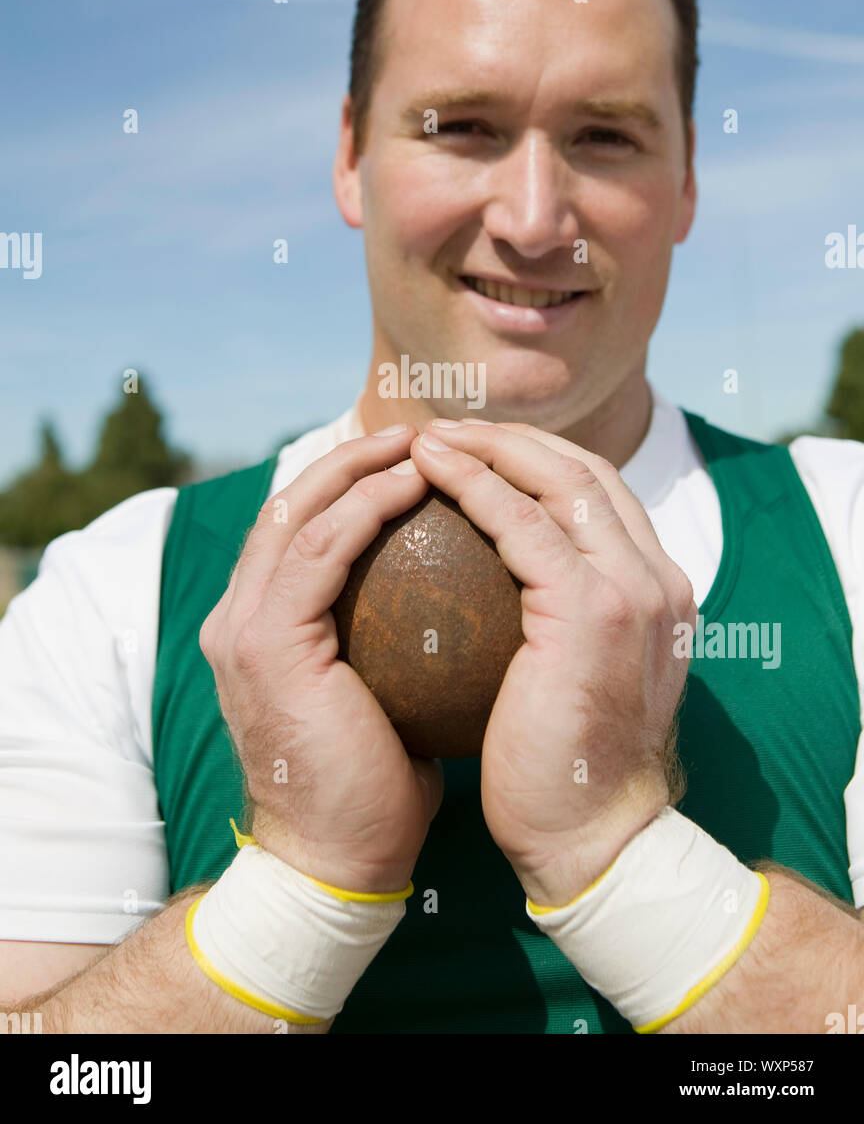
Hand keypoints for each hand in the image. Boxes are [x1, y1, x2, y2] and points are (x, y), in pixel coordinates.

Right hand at [199, 428, 443, 892]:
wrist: (339, 860)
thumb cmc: (377, 783)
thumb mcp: (382, 692)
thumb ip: (389, 638)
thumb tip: (456, 599)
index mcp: (261, 624)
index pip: (303, 527)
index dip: (353, 480)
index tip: (421, 459)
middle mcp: (238, 614)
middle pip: (293, 501)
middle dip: (356, 454)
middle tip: (425, 432)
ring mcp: (242, 625)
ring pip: (300, 509)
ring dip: (362, 464)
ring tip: (424, 441)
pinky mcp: (263, 642)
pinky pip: (321, 550)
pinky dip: (366, 506)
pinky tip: (416, 483)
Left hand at [410, 420, 695, 907]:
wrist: (591, 841)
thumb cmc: (562, 774)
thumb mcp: (571, 682)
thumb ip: (555, 625)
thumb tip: (498, 598)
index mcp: (657, 590)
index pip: (597, 497)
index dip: (536, 462)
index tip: (474, 455)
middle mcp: (657, 577)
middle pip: (584, 471)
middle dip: (513, 439)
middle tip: (444, 433)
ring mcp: (633, 588)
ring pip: (558, 479)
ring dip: (489, 447)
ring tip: (428, 439)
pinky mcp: (593, 608)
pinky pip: (522, 523)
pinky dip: (475, 486)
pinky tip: (429, 473)